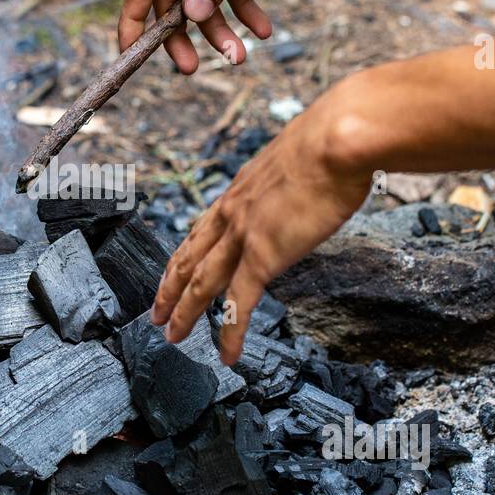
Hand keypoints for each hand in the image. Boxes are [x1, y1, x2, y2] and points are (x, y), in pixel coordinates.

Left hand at [150, 96, 371, 364]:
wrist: (338, 139)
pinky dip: (229, 333)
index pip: (202, 228)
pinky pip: (239, 304)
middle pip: (188, 258)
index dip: (185, 253)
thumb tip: (311, 181)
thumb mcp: (302, 157)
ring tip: (173, 336)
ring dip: (184, 312)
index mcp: (241, 189)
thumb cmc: (335, 140)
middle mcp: (232, 212)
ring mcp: (243, 235)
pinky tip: (227, 355)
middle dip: (169, 289)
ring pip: (200, 283)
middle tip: (155, 313)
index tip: (173, 270)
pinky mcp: (262, 255)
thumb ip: (294, 177)